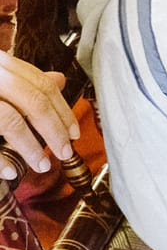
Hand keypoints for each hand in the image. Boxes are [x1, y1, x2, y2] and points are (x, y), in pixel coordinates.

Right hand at [0, 49, 77, 178]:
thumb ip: (22, 80)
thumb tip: (59, 80)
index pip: (39, 84)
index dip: (62, 110)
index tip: (74, 133)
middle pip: (31, 99)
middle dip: (54, 129)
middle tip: (65, 153)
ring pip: (8, 119)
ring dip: (30, 146)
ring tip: (41, 166)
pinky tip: (9, 170)